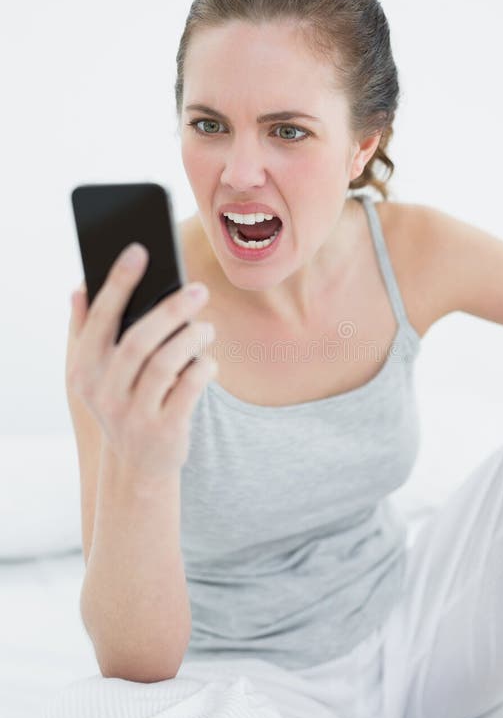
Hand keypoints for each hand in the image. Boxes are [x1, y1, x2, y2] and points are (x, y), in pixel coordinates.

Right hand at [66, 242, 217, 480]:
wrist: (138, 466)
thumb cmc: (123, 403)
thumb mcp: (97, 375)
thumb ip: (85, 331)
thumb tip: (79, 287)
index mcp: (85, 370)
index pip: (101, 319)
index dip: (119, 283)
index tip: (140, 250)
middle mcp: (104, 392)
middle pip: (138, 341)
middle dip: (170, 310)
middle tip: (198, 289)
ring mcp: (134, 414)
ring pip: (166, 364)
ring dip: (191, 339)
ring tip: (206, 327)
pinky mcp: (165, 430)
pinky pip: (189, 390)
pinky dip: (203, 368)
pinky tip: (208, 361)